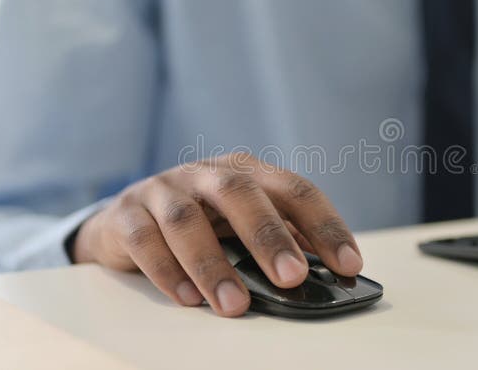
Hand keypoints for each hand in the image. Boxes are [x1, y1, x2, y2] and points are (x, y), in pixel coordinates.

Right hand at [72, 153, 362, 316]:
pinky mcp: (128, 214)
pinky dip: (167, 271)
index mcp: (247, 172)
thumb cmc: (202, 220)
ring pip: (186, 220)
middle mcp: (207, 174)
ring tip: (235, 305)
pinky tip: (189, 299)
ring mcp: (164, 189)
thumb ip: (283, 238)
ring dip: (213, 265)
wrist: (128, 215)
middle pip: (241, 195)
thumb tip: (329, 275)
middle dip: (269, 238)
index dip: (325, 226)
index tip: (350, 265)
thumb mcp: (243, 221)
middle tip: (293, 279)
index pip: (295, 190)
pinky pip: (144, 240)